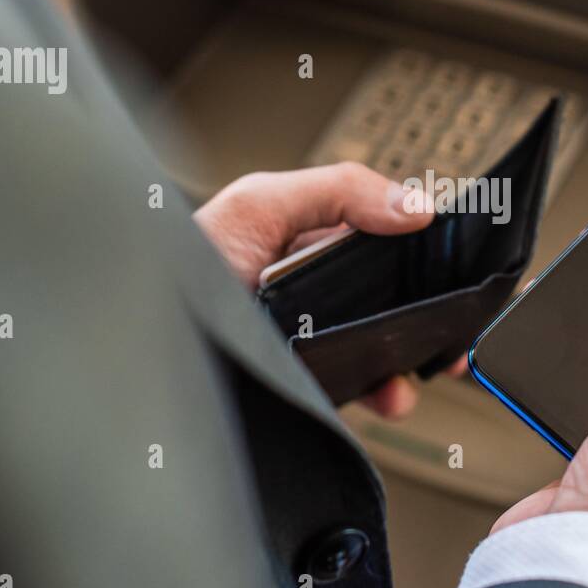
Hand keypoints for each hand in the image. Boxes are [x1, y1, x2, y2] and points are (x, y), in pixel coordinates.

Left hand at [194, 162, 434, 418]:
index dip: (420, 259)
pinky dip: (377, 396)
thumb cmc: (182, 263)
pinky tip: (384, 396)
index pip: (380, 244)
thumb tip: (415, 205)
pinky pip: (351, 391)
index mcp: (305, 242)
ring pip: (375, 353)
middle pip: (387, 305)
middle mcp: (309, 292)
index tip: (453, 273)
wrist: (135, 344)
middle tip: (448, 339)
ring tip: (410, 377)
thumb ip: (340, 191)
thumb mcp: (261, 205)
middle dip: (423, 322)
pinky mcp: (298, 384)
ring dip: (403, 367)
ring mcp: (305, 342)